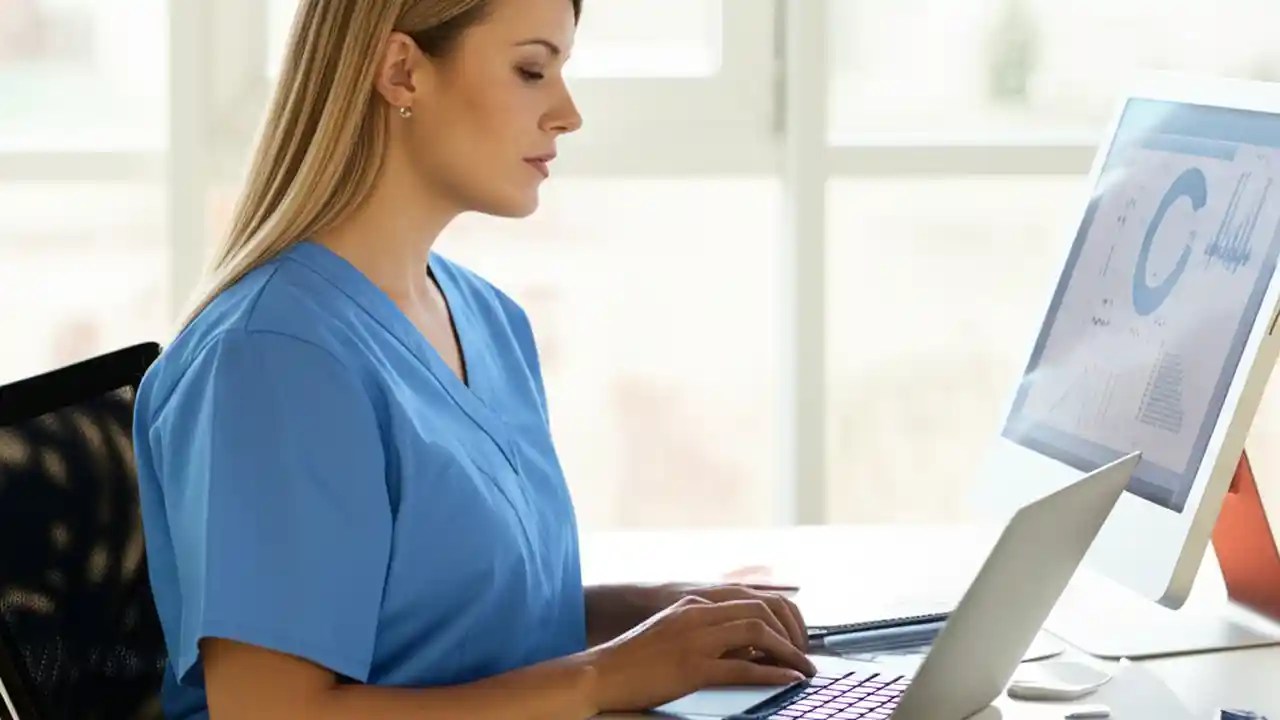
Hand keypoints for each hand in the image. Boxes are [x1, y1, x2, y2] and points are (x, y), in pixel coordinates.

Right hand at [585, 596, 817, 713]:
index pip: (750, 600)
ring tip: (804, 668)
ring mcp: (696, 640)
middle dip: (789, 632)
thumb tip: (744, 646)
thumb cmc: (634, 659)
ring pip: (757, 633)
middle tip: (803, 653)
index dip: (779, 617)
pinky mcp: (693, 668)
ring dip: (788, 651)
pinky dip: (772, 673)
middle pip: (760, 611)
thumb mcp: (672, 632)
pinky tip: (788, 680)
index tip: (793, 637)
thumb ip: (705, 632)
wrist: (602, 673)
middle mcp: (698, 615)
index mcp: (694, 605)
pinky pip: (743, 667)